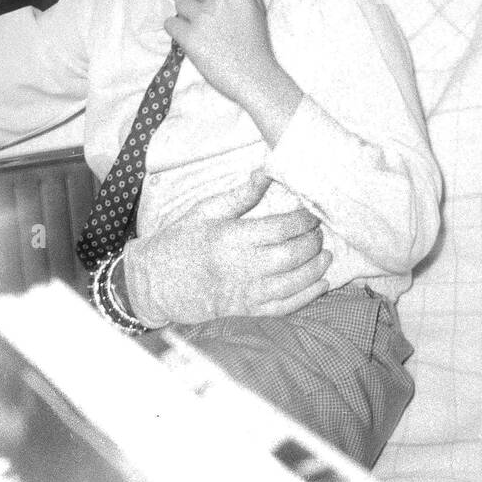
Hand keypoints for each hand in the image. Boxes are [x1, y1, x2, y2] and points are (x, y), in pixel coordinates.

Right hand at [123, 171, 330, 324]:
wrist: (155, 282)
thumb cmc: (181, 241)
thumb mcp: (206, 210)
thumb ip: (241, 195)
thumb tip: (266, 172)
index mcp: (231, 237)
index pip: (281, 228)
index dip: (303, 220)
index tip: (311, 213)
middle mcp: (241, 266)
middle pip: (292, 255)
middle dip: (312, 242)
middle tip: (318, 232)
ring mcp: (245, 292)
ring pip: (294, 282)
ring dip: (316, 269)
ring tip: (325, 255)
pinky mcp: (246, 310)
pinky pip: (285, 307)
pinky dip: (307, 297)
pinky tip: (320, 284)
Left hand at [165, 0, 274, 104]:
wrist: (252, 77)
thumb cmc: (255, 43)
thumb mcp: (257, 9)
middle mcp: (220, 2)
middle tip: (210, 17)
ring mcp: (203, 19)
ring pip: (181, 3)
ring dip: (187, 15)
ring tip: (202, 31)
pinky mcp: (188, 37)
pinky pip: (170, 22)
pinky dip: (177, 30)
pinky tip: (191, 39)